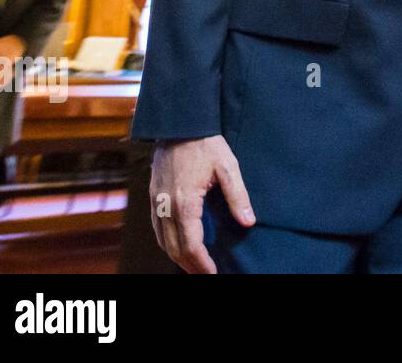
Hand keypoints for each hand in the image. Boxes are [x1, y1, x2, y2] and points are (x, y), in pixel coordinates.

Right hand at [150, 135, 253, 273]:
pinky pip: (156, 229)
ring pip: (162, 241)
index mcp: (185, 203)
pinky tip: (178, 246)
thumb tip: (249, 222)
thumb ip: (238, 196)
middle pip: (174, 248)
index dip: (201, 264)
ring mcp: (156, 202)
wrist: (179, 125)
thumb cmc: (206, 144)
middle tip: (206, 275)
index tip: (213, 273)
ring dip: (176, 257)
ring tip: (194, 267)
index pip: (190, 245)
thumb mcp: (228, 167)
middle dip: (189, 266)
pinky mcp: (153, 196)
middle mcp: (166, 206)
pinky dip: (166, 243)